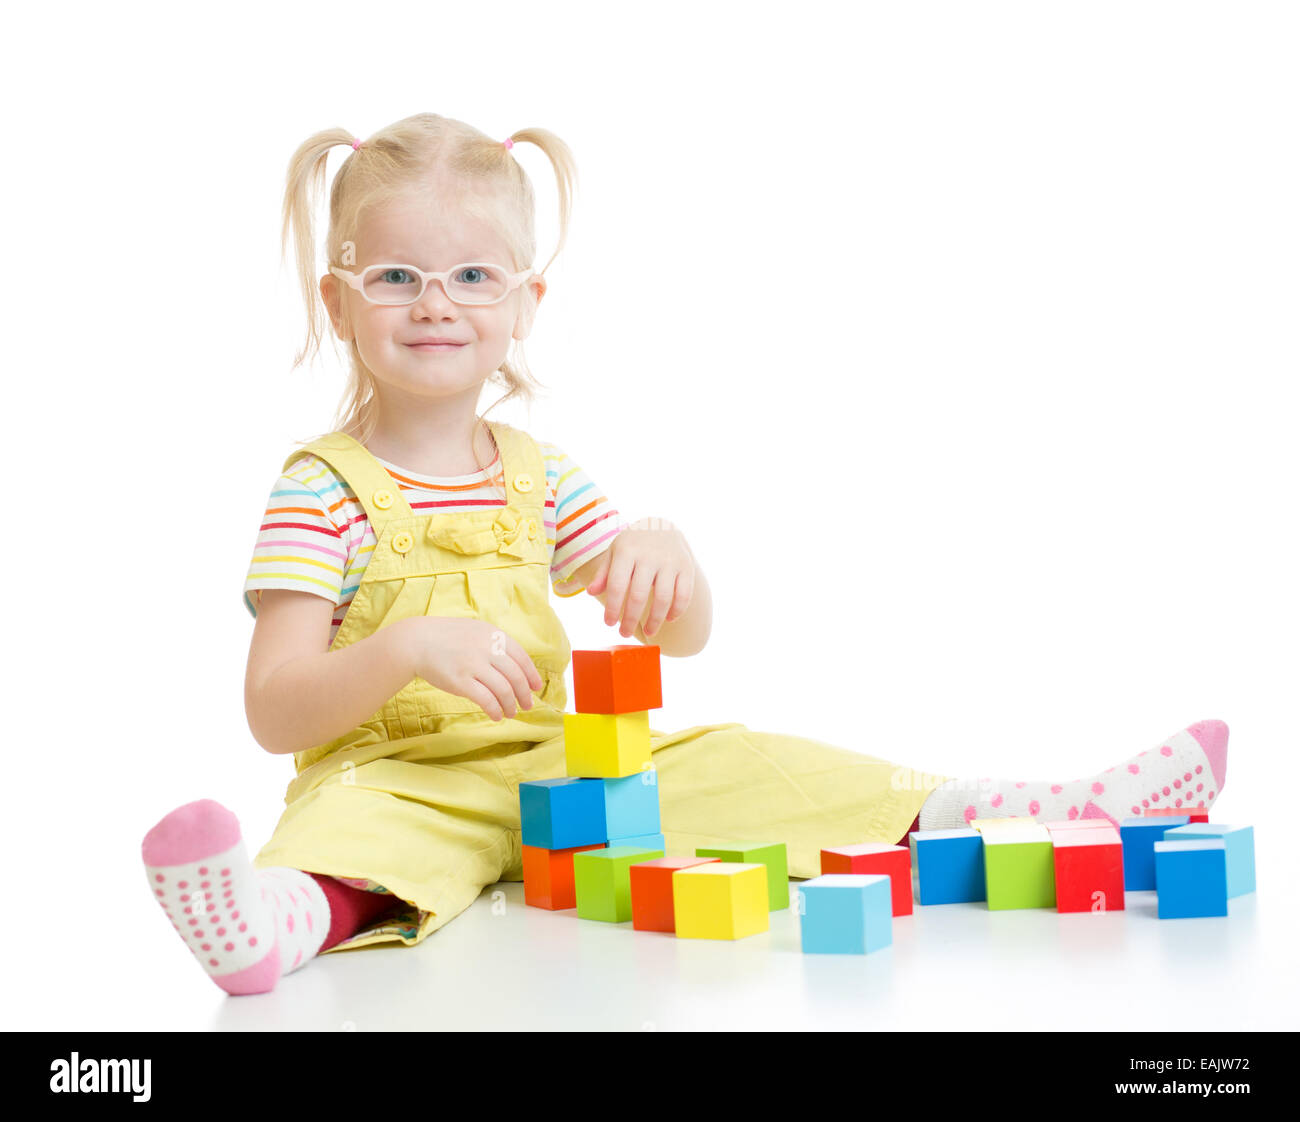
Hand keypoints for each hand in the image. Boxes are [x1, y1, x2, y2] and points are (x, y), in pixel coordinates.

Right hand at [397, 617, 542, 721]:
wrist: (417, 641)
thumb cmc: (448, 638)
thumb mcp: (476, 631)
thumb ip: (495, 644)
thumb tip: (517, 666)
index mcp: (493, 635)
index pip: (521, 657)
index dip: (531, 675)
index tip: (536, 688)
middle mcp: (486, 648)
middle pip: (515, 676)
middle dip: (524, 694)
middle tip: (527, 705)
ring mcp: (473, 665)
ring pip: (503, 690)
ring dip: (510, 704)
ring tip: (511, 713)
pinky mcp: (460, 681)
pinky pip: (486, 699)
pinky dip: (495, 710)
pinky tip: (496, 715)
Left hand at [585, 518, 695, 638]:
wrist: (663, 526)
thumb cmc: (633, 545)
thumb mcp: (615, 552)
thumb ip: (604, 573)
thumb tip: (591, 592)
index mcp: (626, 551)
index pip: (617, 585)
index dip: (612, 608)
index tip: (609, 623)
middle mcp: (649, 556)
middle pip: (638, 596)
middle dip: (630, 619)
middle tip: (624, 633)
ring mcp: (669, 561)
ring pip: (663, 598)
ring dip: (654, 620)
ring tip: (648, 633)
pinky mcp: (686, 567)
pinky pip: (684, 594)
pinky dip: (677, 610)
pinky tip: (669, 619)